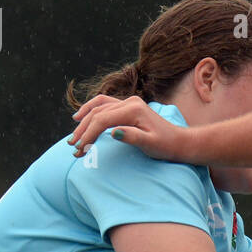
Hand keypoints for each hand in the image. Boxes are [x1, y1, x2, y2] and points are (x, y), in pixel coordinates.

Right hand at [67, 95, 185, 159]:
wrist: (178, 141)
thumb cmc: (165, 145)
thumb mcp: (150, 144)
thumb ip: (133, 137)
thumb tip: (113, 133)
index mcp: (133, 109)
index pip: (103, 120)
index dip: (89, 134)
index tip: (81, 149)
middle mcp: (129, 102)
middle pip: (97, 113)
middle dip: (83, 131)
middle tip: (73, 148)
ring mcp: (128, 102)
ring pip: (98, 107)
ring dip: (84, 121)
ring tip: (73, 137)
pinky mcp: (128, 106)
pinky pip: (103, 104)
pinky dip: (90, 110)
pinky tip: (80, 118)